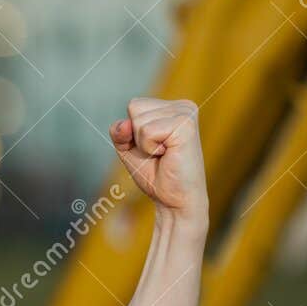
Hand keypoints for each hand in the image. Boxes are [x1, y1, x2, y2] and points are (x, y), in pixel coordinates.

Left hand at [109, 97, 207, 222]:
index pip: (135, 105)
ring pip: (139, 120)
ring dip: (144, 145)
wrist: (175, 200)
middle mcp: (183, 106)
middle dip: (136, 137)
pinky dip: (149, 148)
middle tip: (158, 154)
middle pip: (135, 107)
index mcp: (173, 107)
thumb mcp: (129, 148)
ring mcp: (187, 114)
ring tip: (164, 155)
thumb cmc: (155, 175)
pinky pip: (147, 132)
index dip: (132, 131)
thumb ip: (120, 131)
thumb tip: (124, 124)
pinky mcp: (186, 126)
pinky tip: (167, 155)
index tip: (152, 148)